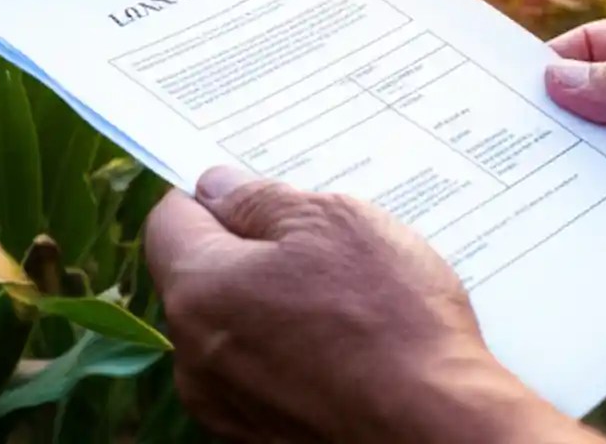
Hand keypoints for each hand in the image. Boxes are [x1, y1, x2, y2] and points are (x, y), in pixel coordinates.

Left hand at [144, 168, 604, 442]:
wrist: (436, 428)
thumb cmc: (389, 318)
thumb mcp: (333, 223)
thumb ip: (260, 200)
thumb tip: (218, 187)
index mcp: (199, 290)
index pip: (169, 219)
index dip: (209, 194)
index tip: (252, 189)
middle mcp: (194, 356)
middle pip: (202, 277)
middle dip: (250, 251)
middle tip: (319, 241)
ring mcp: (226, 405)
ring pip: (234, 329)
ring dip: (274, 305)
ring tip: (346, 299)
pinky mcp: (260, 438)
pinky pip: (263, 376)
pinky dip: (293, 354)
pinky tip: (348, 346)